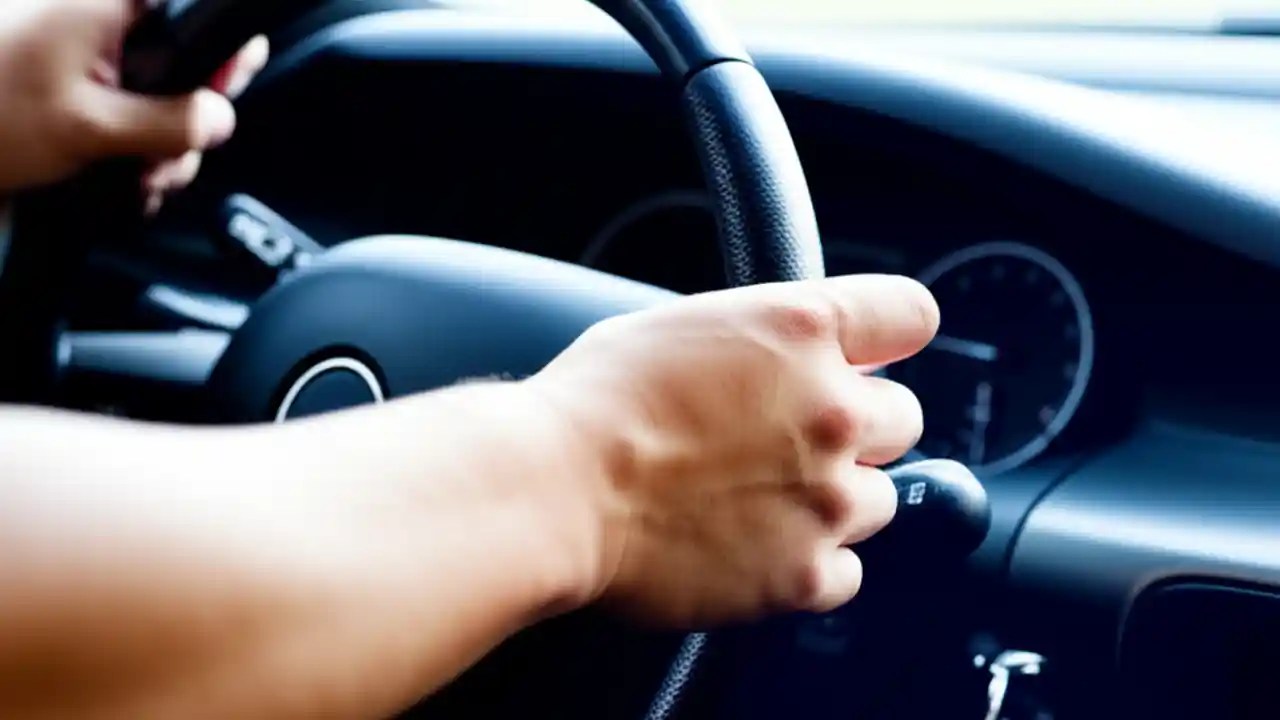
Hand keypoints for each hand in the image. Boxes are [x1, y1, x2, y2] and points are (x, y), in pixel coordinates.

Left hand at [0, 0, 267, 209]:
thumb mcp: (88, 125)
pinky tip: (123, 178)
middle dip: (190, 126)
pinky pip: (140, 119)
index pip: (203, 19)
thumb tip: (220, 119)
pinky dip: (139, 154)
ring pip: (169, 104)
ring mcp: (100, 63)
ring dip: (163, 152)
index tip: (218, 102)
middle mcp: (110, 27)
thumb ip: (168, 122)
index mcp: (113, 10)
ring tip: (135, 179)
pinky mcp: (89, 95)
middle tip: (163, 163)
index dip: (224, 62)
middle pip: (192, 70)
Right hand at [532, 275, 938, 627]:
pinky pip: (846, 570)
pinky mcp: (807, 572)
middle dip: (856, 427)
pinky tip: (755, 547)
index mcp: (801, 331)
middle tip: (791, 440)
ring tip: (761, 500)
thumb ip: (762, 337)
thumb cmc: (594, 404)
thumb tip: (796, 353)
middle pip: (902, 416)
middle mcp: (833, 409)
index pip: (910, 315)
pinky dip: (810, 564)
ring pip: (882, 498)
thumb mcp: (683, 328)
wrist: (552, 492)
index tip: (876, 354)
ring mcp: (828, 496)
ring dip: (835, 498)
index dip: (889, 338)